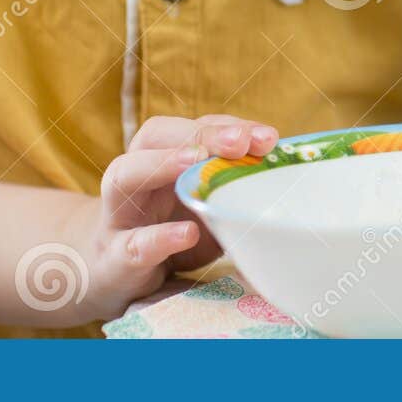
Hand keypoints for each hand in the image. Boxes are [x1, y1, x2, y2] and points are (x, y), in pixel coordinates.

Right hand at [63, 114, 277, 322]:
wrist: (110, 274)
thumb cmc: (167, 226)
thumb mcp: (203, 203)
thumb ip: (233, 185)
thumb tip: (290, 174)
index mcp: (162, 154)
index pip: (195, 127)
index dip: (231, 127)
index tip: (269, 138)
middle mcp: (136, 174)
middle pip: (158, 136)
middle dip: (200, 134)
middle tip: (239, 142)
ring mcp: (118, 214)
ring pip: (125, 176)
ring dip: (161, 164)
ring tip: (195, 161)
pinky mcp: (113, 257)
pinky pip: (130, 244)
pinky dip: (157, 238)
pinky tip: (187, 233)